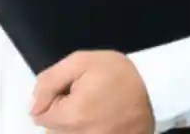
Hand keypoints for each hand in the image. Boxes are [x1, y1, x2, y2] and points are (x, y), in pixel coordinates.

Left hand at [29, 50, 155, 133]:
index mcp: (73, 115)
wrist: (157, 90)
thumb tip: (32, 105)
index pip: (40, 115)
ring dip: (71, 123)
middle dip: (60, 112)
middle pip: (51, 129)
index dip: (51, 99)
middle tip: (83, 97)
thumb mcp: (81, 62)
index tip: (69, 90)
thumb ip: (49, 81)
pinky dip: (84, 129)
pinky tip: (98, 119)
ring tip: (92, 108)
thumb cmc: (118, 74)